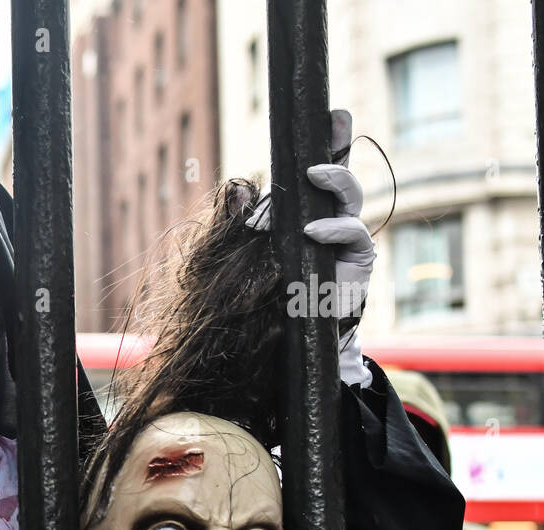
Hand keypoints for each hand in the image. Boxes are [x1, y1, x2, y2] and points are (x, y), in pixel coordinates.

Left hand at [245, 109, 374, 387]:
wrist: (282, 350)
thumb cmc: (260, 302)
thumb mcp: (238, 259)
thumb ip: (238, 224)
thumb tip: (239, 187)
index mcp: (301, 217)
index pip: (315, 176)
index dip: (330, 143)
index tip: (334, 113)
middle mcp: (327, 225)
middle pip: (340, 179)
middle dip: (340, 147)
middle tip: (335, 124)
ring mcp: (344, 245)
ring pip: (352, 202)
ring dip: (337, 182)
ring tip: (314, 174)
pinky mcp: (356, 268)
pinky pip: (356, 239)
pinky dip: (336, 230)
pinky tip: (314, 231)